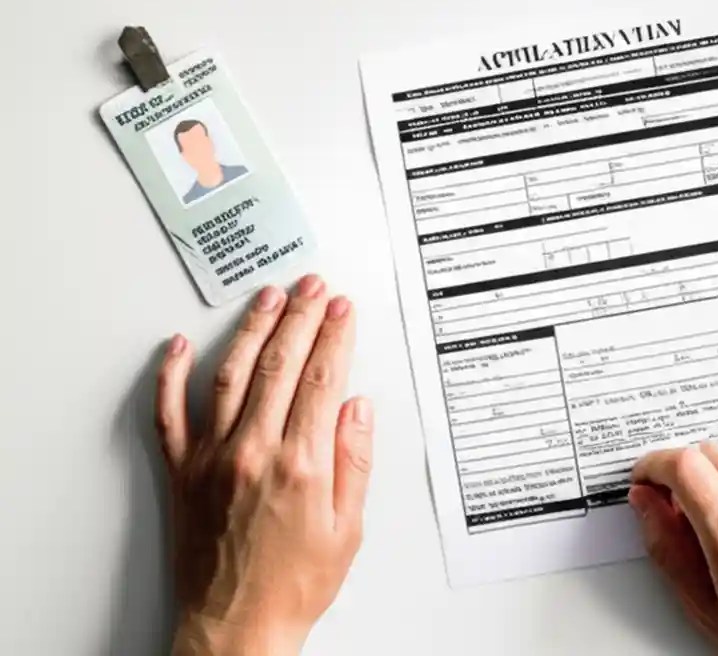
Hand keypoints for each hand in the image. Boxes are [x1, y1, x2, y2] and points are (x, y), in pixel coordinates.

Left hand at [154, 275, 372, 655]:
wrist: (236, 625)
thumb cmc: (293, 584)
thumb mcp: (349, 528)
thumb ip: (354, 461)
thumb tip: (355, 410)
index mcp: (301, 465)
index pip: (322, 379)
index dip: (335, 336)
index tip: (343, 310)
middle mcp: (253, 452)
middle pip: (281, 365)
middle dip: (301, 317)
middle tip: (313, 288)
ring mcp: (213, 458)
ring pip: (231, 374)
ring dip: (252, 329)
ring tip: (268, 298)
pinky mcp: (183, 471)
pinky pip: (170, 412)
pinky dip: (172, 373)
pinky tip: (180, 344)